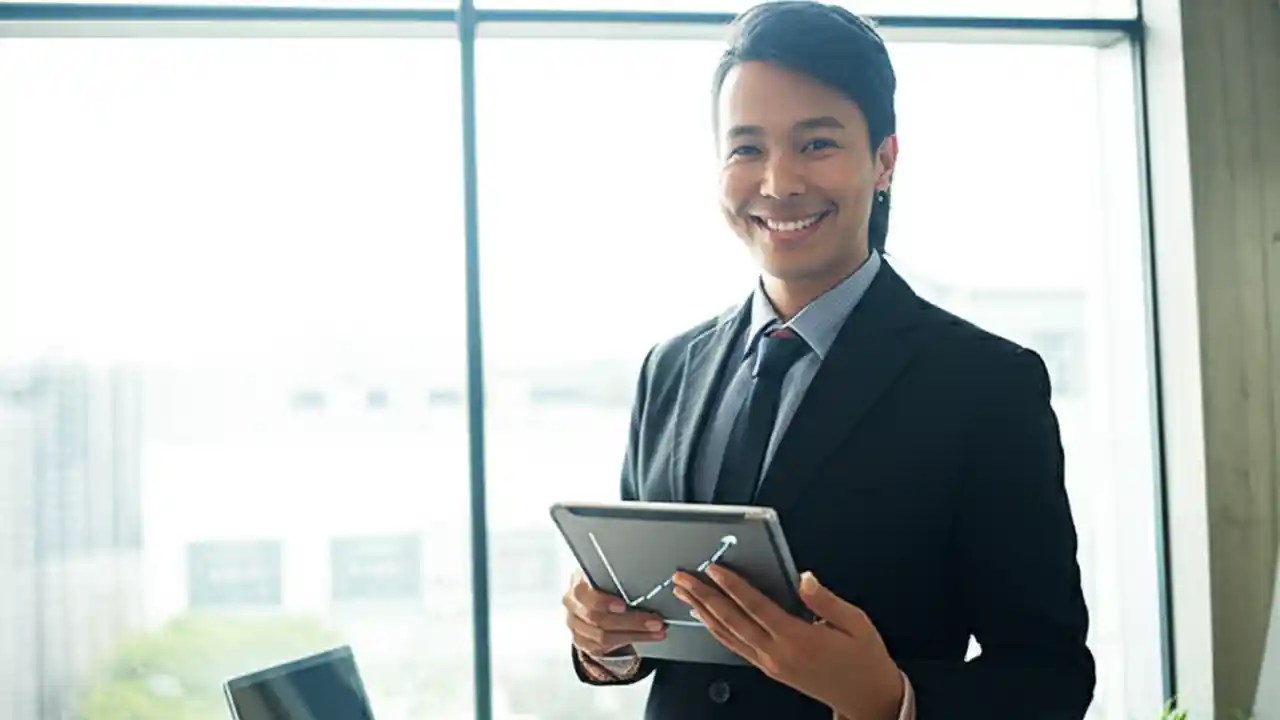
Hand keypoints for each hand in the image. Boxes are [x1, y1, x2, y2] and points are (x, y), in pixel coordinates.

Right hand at [563, 571, 667, 658]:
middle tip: (656, 621)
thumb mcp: (605, 574)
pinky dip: (628, 643)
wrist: (586, 598)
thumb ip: (616, 577)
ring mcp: (576, 626)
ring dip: (635, 635)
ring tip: (657, 631)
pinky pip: (604, 648)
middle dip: (631, 622)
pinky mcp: (582, 642)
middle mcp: (573, 607)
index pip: (585, 596)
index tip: (623, 606)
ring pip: (603, 637)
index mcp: (578, 585)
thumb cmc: (601, 583)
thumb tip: (646, 578)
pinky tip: (645, 638)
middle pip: (598, 619)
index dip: (603, 602)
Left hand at [673, 567, 902, 719]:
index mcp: (798, 639)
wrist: (867, 697)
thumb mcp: (856, 623)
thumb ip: (825, 600)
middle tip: (682, 578)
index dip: (732, 586)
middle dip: (704, 597)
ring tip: (684, 593)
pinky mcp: (769, 669)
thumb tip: (804, 578)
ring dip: (703, 612)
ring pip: (728, 635)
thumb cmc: (864, 658)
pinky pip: (736, 646)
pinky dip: (716, 630)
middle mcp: (778, 653)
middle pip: (732, 621)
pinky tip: (706, 618)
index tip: (713, 569)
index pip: (756, 607)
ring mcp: (770, 663)